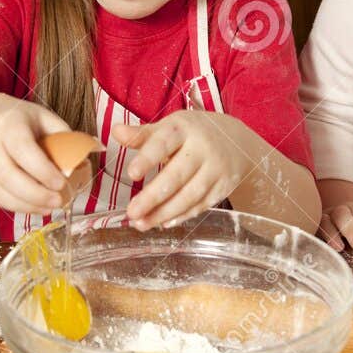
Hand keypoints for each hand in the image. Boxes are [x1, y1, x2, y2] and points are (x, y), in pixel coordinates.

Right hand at [0, 98, 72, 214]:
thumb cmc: (22, 122)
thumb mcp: (44, 118)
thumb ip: (66, 136)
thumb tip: (97, 147)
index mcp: (8, 121)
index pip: (22, 147)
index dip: (41, 169)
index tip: (61, 183)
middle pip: (6, 174)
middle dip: (35, 193)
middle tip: (58, 202)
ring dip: (26, 204)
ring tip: (49, 208)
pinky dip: (15, 206)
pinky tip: (33, 207)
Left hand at [120, 111, 247, 229]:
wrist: (237, 140)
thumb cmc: (194, 133)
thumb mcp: (170, 128)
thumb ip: (143, 135)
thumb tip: (116, 132)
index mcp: (184, 128)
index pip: (163, 143)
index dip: (148, 158)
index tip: (131, 174)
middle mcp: (202, 148)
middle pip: (177, 175)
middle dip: (153, 197)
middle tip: (131, 212)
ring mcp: (216, 168)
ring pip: (189, 195)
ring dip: (164, 212)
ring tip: (141, 223)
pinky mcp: (224, 186)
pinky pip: (201, 205)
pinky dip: (181, 216)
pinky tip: (163, 222)